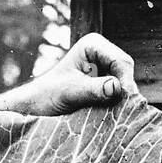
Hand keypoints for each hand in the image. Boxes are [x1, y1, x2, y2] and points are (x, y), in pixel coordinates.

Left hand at [0, 34, 138, 123]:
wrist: (35, 108)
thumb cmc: (47, 96)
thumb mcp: (70, 92)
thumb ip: (94, 89)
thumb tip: (117, 88)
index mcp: (93, 45)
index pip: (121, 61)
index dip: (124, 80)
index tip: (121, 100)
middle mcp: (101, 54)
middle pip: (126, 73)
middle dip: (124, 91)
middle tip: (122, 112)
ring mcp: (104, 70)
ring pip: (124, 85)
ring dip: (120, 100)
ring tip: (114, 116)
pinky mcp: (103, 86)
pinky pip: (118, 96)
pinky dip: (116, 106)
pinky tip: (110, 117)